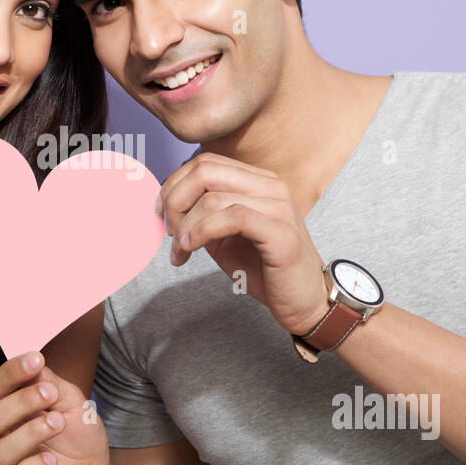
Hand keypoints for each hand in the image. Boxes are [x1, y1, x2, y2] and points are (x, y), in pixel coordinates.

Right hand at [0, 352, 115, 464]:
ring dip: (31, 433)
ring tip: (58, 424)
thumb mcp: (69, 401)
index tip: (36, 360)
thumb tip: (32, 361)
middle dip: (20, 403)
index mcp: (5, 413)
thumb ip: (48, 382)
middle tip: (51, 395)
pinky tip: (52, 461)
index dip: (9, 374)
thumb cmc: (79, 436)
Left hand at [158, 153, 328, 335]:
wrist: (304, 301)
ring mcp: (279, 206)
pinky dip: (202, 232)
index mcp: (258, 181)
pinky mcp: (281, 231)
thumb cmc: (265, 269)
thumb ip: (202, 216)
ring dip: (185, 225)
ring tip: (179, 250)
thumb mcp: (225, 237)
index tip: (161, 212)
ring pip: (213, 197)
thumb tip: (166, 206)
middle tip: (168, 230)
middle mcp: (271, 186)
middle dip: (174, 200)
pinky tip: (191, 248)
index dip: (174, 184)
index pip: (205, 162)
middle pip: (205, 171)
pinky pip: (232, 218)